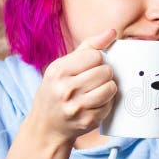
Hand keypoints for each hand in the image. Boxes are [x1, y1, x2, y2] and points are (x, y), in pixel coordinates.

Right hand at [27, 29, 117, 143]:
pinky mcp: (88, 120)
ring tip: (96, 89)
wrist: (46, 126)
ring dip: (108, 87)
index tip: (88, 66)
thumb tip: (111, 32)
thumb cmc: (56, 90)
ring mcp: (77, 107)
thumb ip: (88, 47)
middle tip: (93, 79)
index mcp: (59, 71)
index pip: (95, 55)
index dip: (96, 59)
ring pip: (111, 88)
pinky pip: (110, 104)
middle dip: (103, 74)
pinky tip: (94, 103)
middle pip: (105, 71)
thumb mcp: (62, 66)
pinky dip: (106, 102)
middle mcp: (66, 89)